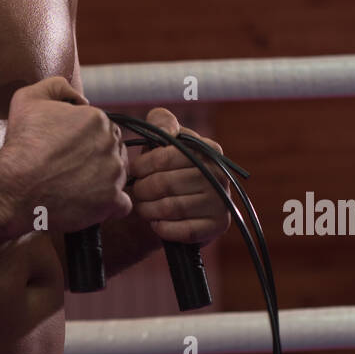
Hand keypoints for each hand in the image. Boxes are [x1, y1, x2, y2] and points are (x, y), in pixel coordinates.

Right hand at [0, 76, 131, 232]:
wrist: (13, 188)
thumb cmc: (20, 145)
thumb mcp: (29, 98)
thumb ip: (57, 86)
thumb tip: (80, 98)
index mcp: (97, 119)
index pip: (101, 128)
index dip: (84, 139)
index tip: (67, 150)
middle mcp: (111, 144)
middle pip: (112, 150)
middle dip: (96, 158)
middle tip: (70, 168)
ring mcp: (114, 174)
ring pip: (117, 175)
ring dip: (102, 180)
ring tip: (75, 186)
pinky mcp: (112, 202)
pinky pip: (121, 204)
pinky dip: (108, 205)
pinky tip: (88, 203)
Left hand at [128, 108, 230, 246]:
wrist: (187, 204)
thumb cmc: (170, 167)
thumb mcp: (166, 141)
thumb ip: (162, 123)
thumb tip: (165, 126)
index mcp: (209, 149)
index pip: (166, 156)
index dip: (143, 164)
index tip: (133, 170)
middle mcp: (219, 175)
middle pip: (166, 183)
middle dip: (142, 189)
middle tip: (136, 191)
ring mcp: (221, 201)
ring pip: (172, 208)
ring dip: (148, 209)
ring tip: (141, 206)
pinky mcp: (218, 226)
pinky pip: (183, 230)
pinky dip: (163, 228)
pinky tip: (156, 222)